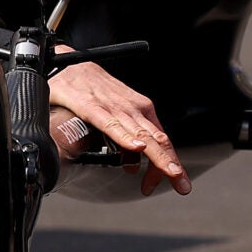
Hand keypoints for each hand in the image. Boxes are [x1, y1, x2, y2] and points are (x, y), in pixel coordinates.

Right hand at [48, 60, 189, 196]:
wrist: (69, 65)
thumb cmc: (91, 91)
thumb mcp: (113, 119)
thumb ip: (124, 142)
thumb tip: (134, 166)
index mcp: (140, 111)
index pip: (161, 141)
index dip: (169, 164)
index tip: (175, 184)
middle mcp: (134, 109)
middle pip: (158, 141)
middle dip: (172, 165)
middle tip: (183, 186)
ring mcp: (115, 108)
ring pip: (142, 135)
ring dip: (158, 157)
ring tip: (171, 174)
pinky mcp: (93, 107)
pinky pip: (112, 125)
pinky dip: (126, 137)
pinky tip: (137, 147)